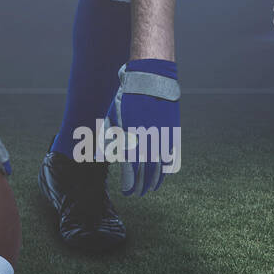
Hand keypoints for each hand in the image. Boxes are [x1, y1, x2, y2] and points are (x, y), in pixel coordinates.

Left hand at [104, 62, 180, 196]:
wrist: (151, 80)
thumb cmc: (128, 98)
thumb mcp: (113, 116)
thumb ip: (108, 138)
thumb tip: (100, 156)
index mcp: (131, 138)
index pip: (131, 169)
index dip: (130, 183)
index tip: (128, 191)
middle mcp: (148, 141)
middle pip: (146, 172)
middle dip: (141, 185)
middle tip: (137, 193)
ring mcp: (162, 138)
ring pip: (160, 167)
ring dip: (155, 181)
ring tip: (150, 189)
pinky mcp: (172, 133)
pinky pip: (170, 157)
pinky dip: (167, 170)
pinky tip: (163, 176)